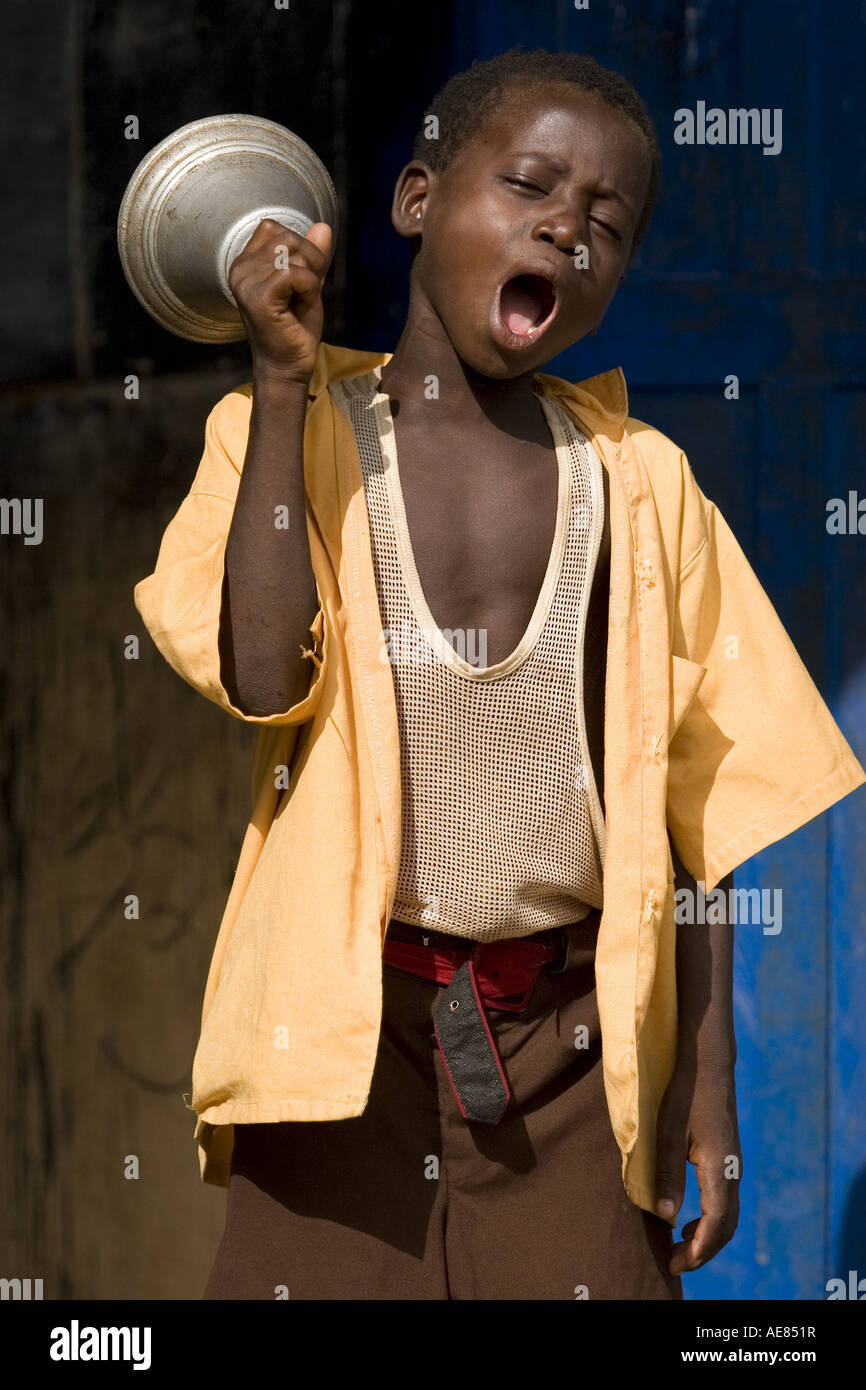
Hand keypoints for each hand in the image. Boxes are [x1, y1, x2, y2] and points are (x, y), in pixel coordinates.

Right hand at [227, 218, 332, 384]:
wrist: (288, 367)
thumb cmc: (295, 328)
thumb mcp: (307, 284)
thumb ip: (313, 255)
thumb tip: (323, 226)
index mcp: (245, 262)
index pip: (274, 228)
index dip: (299, 247)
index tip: (299, 279)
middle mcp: (240, 268)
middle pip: (287, 236)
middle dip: (310, 259)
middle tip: (306, 291)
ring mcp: (246, 282)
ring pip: (293, 252)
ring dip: (310, 276)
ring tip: (301, 300)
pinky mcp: (259, 297)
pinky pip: (294, 273)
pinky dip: (308, 287)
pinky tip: (300, 305)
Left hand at [654, 1054, 741, 1274]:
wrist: (708, 1059)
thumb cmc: (685, 1091)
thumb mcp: (668, 1131)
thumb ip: (667, 1173)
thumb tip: (666, 1216)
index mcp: (720, 1168)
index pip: (715, 1224)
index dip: (698, 1250)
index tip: (675, 1265)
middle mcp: (733, 1171)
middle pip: (727, 1226)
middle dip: (703, 1251)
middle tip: (675, 1263)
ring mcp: (733, 1163)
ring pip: (729, 1214)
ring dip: (708, 1236)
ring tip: (680, 1246)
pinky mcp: (727, 1156)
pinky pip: (725, 1199)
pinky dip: (711, 1218)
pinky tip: (688, 1217)